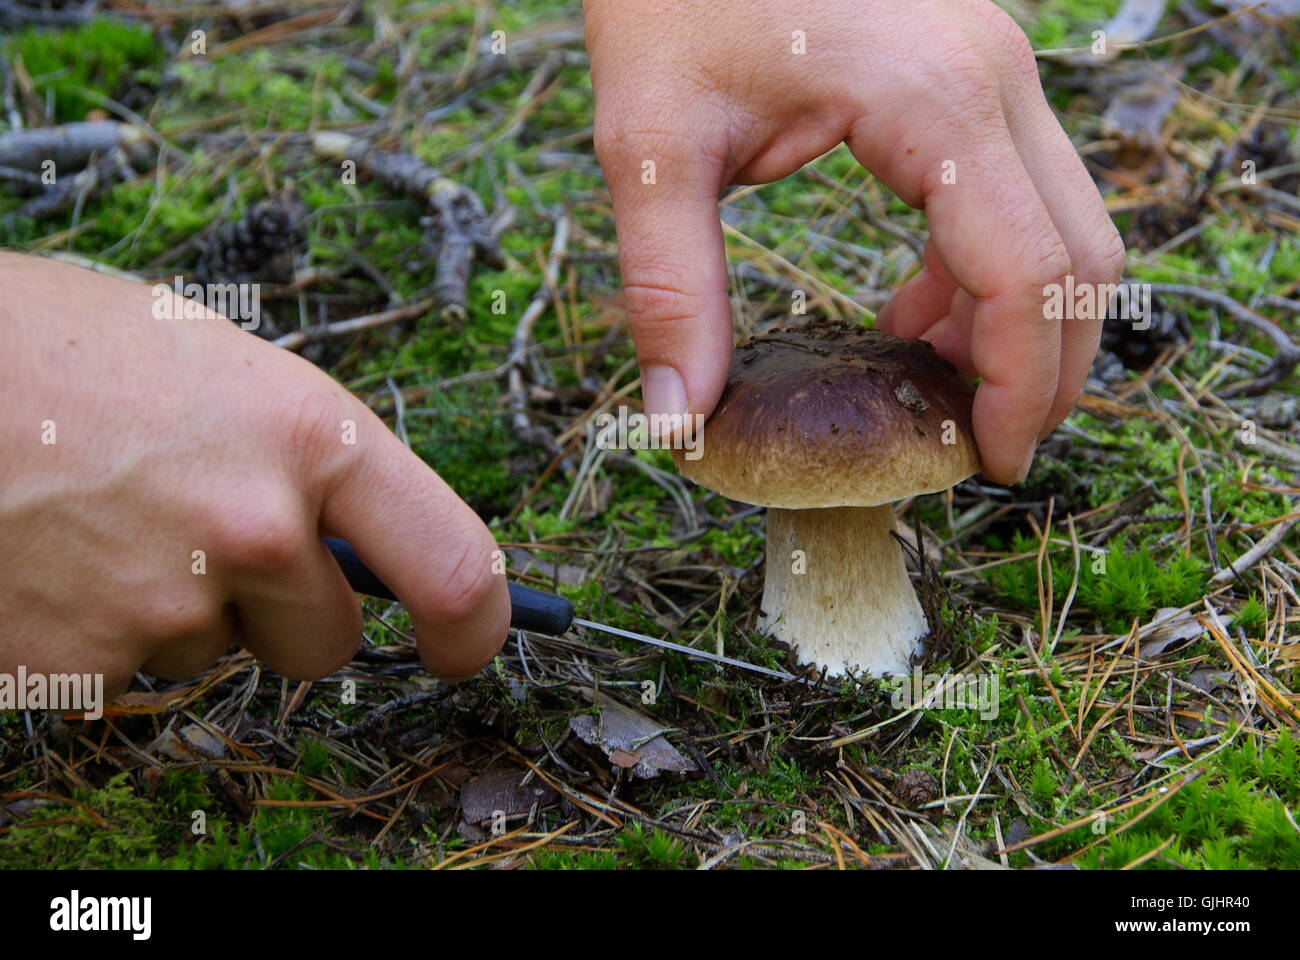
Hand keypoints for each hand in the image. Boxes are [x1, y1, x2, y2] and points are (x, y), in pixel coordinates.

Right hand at [0, 254, 509, 698]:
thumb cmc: (62, 347)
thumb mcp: (220, 368)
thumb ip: (305, 460)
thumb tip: (362, 540)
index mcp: (309, 435)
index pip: (451, 565)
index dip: (474, 625)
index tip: (465, 644)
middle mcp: (254, 530)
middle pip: (326, 642)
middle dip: (287, 615)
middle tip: (210, 545)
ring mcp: (163, 606)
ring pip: (217, 654)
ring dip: (183, 612)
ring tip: (106, 523)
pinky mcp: (78, 667)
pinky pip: (130, 672)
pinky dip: (103, 631)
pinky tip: (58, 556)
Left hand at [585, 0, 1124, 482]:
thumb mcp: (651, 147)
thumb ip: (669, 290)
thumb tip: (677, 423)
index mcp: (933, 101)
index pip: (1027, 277)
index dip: (1019, 390)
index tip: (986, 466)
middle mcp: (994, 76)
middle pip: (1078, 256)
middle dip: (1045, 371)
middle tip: (978, 448)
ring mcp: (995, 64)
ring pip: (1066, 222)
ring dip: (1021, 321)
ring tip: (933, 384)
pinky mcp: (973, 69)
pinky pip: (1022, 189)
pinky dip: (990, 268)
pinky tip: (913, 309)